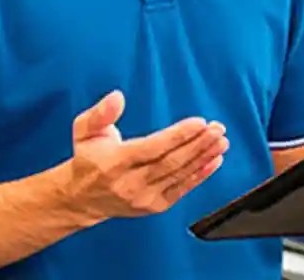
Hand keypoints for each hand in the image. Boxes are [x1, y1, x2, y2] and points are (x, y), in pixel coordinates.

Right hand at [59, 90, 228, 225]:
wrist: (82, 198)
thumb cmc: (89, 159)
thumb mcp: (83, 131)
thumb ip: (100, 113)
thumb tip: (117, 97)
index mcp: (113, 163)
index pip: (151, 148)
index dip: (178, 136)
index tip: (199, 122)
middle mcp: (129, 183)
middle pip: (171, 162)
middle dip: (198, 144)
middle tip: (217, 129)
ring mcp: (143, 197)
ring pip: (179, 175)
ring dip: (204, 157)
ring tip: (221, 141)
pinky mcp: (154, 205)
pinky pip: (182, 189)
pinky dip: (201, 175)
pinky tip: (215, 160)